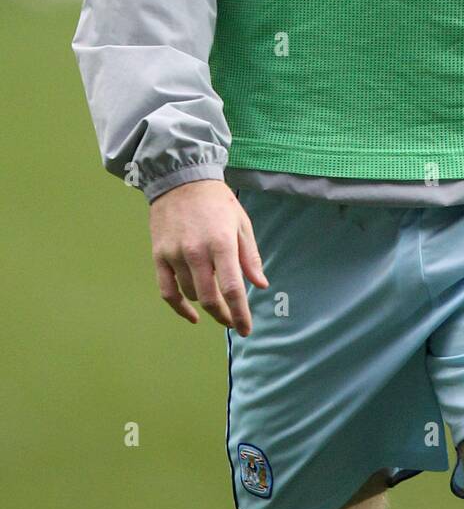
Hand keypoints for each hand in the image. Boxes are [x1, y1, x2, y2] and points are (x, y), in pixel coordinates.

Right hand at [149, 180, 268, 335]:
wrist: (182, 179)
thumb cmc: (218, 202)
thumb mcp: (241, 224)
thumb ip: (250, 257)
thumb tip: (260, 285)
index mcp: (221, 243)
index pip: (232, 288)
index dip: (240, 313)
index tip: (246, 329)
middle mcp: (196, 252)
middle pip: (209, 298)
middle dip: (223, 316)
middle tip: (232, 322)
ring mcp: (175, 255)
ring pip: (191, 294)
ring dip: (205, 305)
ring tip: (217, 304)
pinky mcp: (159, 255)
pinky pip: (167, 291)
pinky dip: (179, 307)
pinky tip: (192, 314)